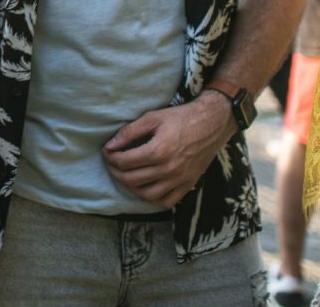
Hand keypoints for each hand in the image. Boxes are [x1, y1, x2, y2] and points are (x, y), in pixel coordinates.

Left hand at [102, 93, 234, 208]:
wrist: (212, 123)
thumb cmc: (181, 117)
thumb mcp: (153, 117)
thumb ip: (129, 132)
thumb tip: (110, 145)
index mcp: (159, 151)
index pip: (124, 162)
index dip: (110, 157)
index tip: (107, 151)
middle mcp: (169, 169)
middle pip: (132, 180)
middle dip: (116, 172)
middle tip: (112, 162)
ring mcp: (180, 179)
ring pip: (146, 195)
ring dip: (131, 187)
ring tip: (126, 175)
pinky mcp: (188, 184)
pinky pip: (166, 201)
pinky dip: (152, 198)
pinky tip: (145, 187)